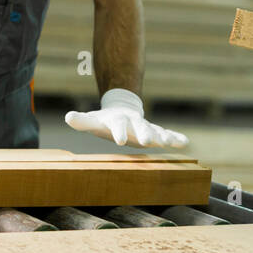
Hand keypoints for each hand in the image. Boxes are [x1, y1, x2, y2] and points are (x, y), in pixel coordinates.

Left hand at [65, 89, 188, 148]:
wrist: (122, 110)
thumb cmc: (105, 120)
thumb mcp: (93, 120)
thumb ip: (82, 120)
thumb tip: (68, 117)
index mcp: (117, 120)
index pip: (117, 125)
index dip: (118, 131)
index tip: (120, 141)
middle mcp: (133, 122)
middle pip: (140, 127)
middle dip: (144, 133)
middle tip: (148, 141)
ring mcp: (145, 126)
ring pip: (155, 130)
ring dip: (163, 136)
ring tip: (170, 142)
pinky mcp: (154, 132)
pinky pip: (167, 134)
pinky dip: (175, 137)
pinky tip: (184, 142)